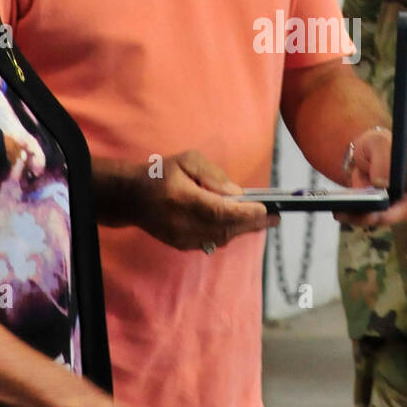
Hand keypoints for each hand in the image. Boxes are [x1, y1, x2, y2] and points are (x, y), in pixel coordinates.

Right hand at [135, 150, 276, 251]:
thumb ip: (212, 175)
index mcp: (184, 200)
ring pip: (221, 238)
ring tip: (263, 220)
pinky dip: (228, 233)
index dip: (246, 213)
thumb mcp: (186, 161)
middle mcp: (183, 223)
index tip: (265, 208)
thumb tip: (236, 192)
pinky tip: (240, 224)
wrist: (131, 198)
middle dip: (252, 223)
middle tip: (275, 216)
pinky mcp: (181, 245)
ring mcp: (182, 238)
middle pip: (226, 228)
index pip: (221, 211)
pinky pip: (212, 242)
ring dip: (243, 229)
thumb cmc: (160, 174)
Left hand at [334, 129, 406, 228]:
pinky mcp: (382, 211)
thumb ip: (382, 157)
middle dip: (388, 213)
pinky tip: (340, 212)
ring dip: (366, 217)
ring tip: (344, 212)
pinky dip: (355, 217)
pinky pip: (370, 218)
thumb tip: (381, 182)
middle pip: (406, 207)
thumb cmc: (376, 144)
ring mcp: (399, 203)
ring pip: (386, 217)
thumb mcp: (378, 141)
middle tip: (370, 213)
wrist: (363, 156)